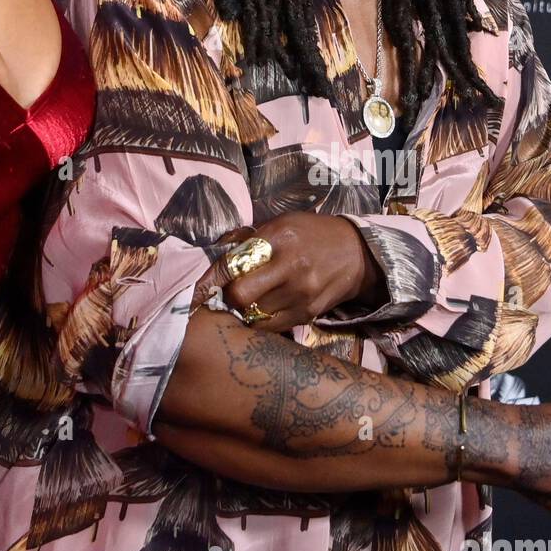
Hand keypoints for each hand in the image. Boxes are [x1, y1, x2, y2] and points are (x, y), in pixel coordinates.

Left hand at [191, 214, 381, 331]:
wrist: (356, 254)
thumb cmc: (311, 234)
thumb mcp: (280, 223)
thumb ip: (248, 238)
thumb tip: (216, 251)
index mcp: (278, 238)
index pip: (233, 263)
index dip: (209, 281)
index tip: (194, 293)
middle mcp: (289, 267)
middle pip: (241, 295)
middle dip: (227, 298)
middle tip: (223, 296)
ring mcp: (300, 294)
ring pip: (254, 316)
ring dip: (242, 313)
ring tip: (242, 305)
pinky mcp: (308, 314)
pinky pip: (272, 327)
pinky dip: (259, 323)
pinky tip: (259, 313)